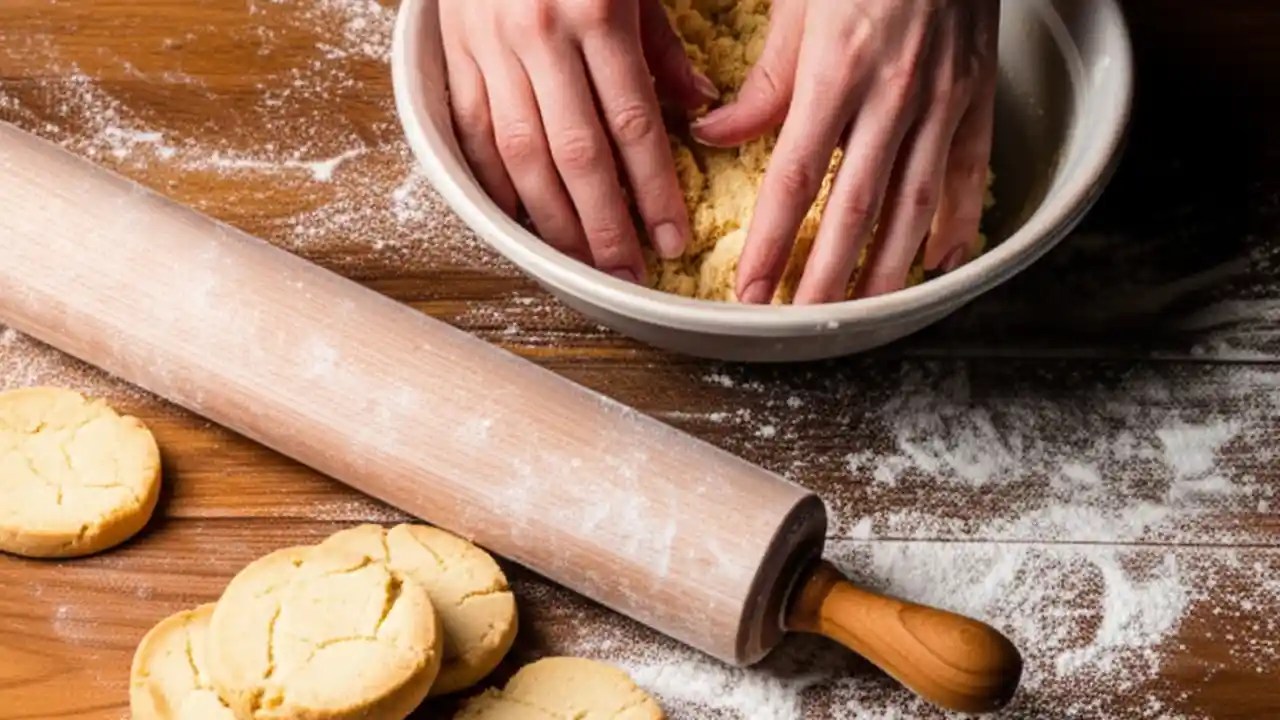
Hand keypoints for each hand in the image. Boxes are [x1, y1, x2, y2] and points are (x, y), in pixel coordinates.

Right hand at [441, 0, 716, 282]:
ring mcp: (490, 47)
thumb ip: (664, 44)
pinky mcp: (455, 54)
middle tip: (630, 274)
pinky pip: (474, 133)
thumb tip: (699, 109)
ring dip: (554, 220)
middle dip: (607, 226)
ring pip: (522, 155)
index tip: (675, 239)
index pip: (633, 125)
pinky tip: (523, 221)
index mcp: (598, 11)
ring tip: (581, 263)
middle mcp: (541, 36)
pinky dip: (498, 184)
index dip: (655, 192)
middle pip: (578, 155)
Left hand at [692, 0, 999, 303]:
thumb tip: (714, 136)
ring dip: (886, 269)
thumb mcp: (794, 6)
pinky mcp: (978, 97)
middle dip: (825, 278)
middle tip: (801, 326)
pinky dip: (956, 224)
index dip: (771, 244)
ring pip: (914, 205)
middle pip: (855, 210)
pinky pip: (970, 175)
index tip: (751, 292)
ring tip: (861, 314)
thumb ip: (760, 83)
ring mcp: (943, 101)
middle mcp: (893, 97)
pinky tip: (938, 263)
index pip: (794, 180)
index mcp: (835, 73)